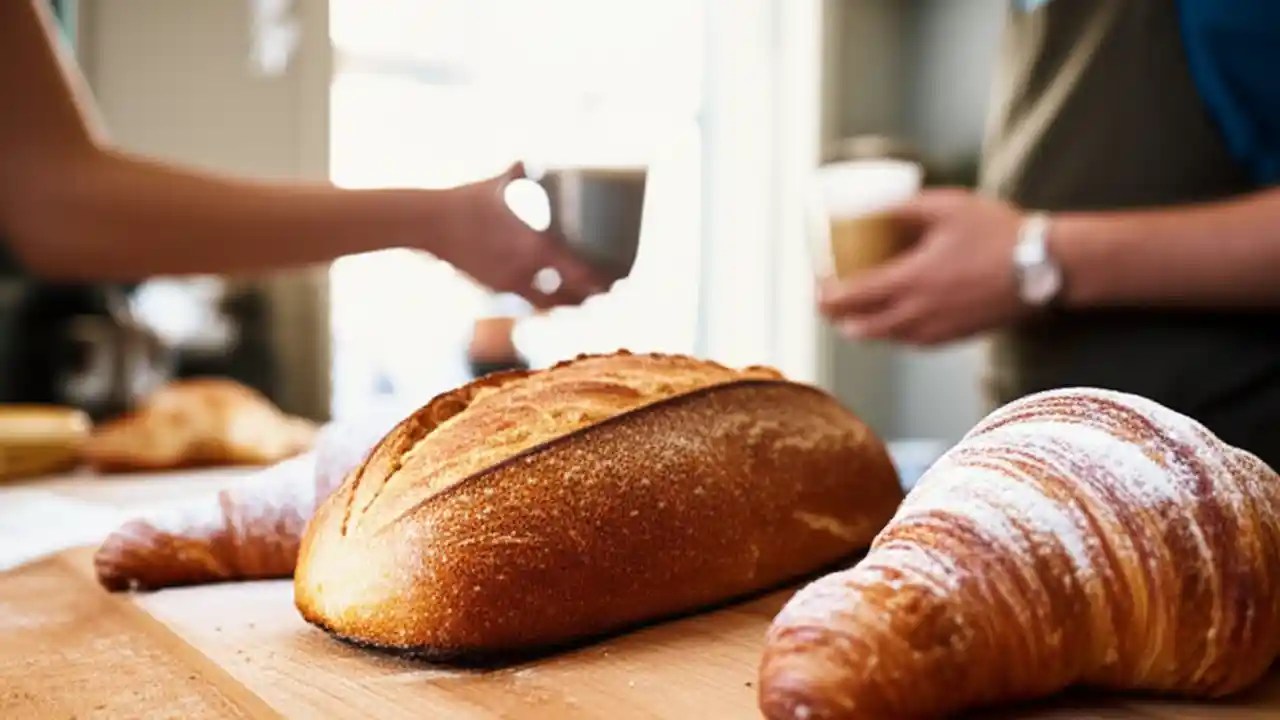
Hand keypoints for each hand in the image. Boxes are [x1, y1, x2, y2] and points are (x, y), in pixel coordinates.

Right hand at [436, 162, 608, 309]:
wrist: (429, 223)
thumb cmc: (465, 201)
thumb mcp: (499, 183)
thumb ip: (521, 171)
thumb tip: (532, 157)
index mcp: (532, 246)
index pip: (577, 273)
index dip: (598, 281)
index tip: (615, 279)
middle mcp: (523, 271)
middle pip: (567, 296)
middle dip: (588, 296)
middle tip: (605, 290)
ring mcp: (507, 282)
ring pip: (547, 303)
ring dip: (566, 302)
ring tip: (583, 297)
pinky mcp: (494, 287)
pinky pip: (526, 299)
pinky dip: (543, 299)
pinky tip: (551, 295)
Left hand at [817, 189, 1028, 346]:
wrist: (1046, 268)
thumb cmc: (998, 232)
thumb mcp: (946, 207)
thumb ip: (904, 207)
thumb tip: (870, 207)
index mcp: (910, 282)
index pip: (850, 300)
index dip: (825, 298)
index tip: (815, 288)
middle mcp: (918, 314)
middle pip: (860, 329)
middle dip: (837, 319)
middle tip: (829, 302)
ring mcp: (936, 331)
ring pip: (885, 339)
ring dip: (864, 327)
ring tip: (858, 309)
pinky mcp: (954, 338)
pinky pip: (910, 341)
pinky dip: (893, 331)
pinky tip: (896, 315)